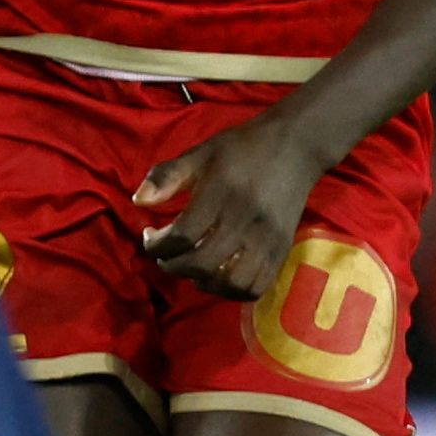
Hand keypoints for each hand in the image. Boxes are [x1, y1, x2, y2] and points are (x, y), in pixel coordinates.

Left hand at [132, 115, 321, 302]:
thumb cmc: (242, 148)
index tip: (150, 235)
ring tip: (193, 266)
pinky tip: (219, 274)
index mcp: (222, 194)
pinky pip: (256, 286)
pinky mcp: (283, 249)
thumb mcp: (200, 153)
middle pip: (202, 264)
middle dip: (172, 266)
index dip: (156, 244)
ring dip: (203, 282)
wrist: (297, 145)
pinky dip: (232, 289)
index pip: (181, 236)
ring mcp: (268, 239)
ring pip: (231, 283)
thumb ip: (166, 176)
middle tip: (166, 255)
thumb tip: (138, 202)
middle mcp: (246, 221)